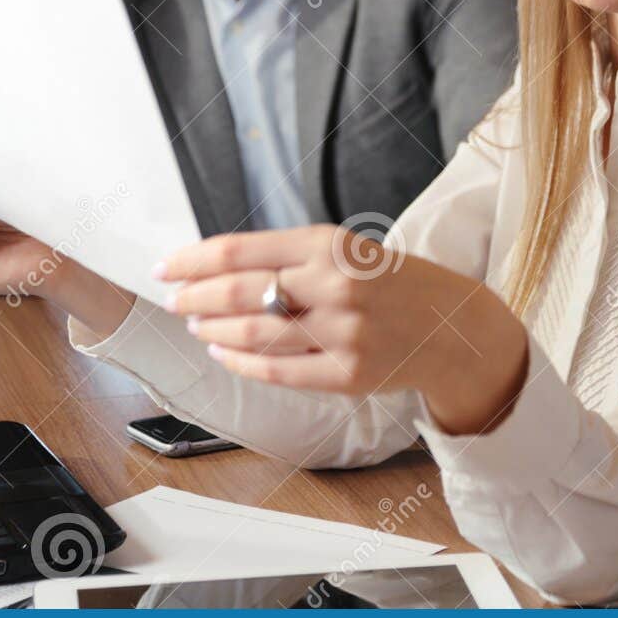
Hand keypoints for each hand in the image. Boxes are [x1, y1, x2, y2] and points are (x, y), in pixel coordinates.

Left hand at [157, 226, 530, 435]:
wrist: (451, 324)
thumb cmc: (388, 284)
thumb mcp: (345, 250)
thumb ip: (289, 256)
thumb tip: (216, 267)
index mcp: (329, 244)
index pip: (240, 250)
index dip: (193, 261)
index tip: (166, 267)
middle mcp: (335, 285)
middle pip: (239, 291)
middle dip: (194, 296)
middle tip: (173, 298)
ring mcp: (343, 332)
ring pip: (253, 333)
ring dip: (212, 330)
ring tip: (196, 324)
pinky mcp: (348, 373)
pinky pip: (277, 370)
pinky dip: (241, 361)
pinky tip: (225, 352)